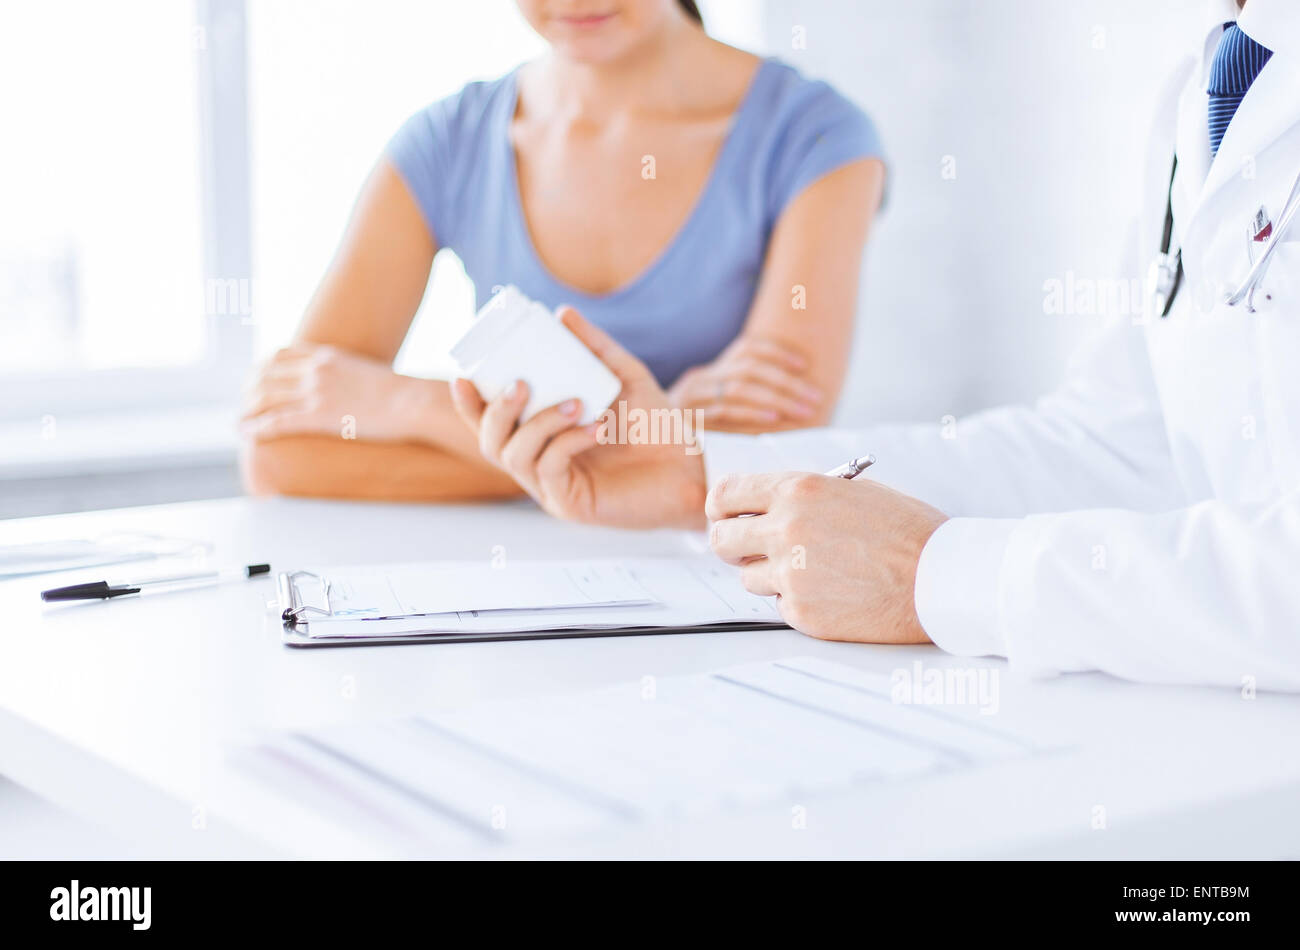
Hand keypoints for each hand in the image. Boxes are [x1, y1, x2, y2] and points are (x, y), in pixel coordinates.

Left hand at [240, 343, 431, 441]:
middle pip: (267, 375)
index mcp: (327, 356)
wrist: (413, 402)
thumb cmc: (400, 394)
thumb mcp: (367, 372)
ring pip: (267, 397)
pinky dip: (258, 427)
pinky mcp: (320, 415)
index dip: (260, 369)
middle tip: (244, 406)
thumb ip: (347, 374)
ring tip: (240, 424)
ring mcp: (317, 391)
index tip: (254, 381)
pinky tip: (248, 434)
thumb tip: (345, 388)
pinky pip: (279, 420)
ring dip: (248, 411)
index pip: (280, 355)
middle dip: (249, 391)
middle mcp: (316, 369)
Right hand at [450, 307, 706, 528]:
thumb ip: (594, 348)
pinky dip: (567, 442)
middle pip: (491, 441)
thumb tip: (562, 314)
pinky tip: (596, 427)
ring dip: (540, 423)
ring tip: (576, 403)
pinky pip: (551, 470)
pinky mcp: (571, 504)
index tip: (462, 374)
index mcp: (540, 434)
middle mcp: (538, 461)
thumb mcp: (624, 377)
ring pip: (516, 456)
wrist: (690, 466)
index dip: (468, 403)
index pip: (490, 422)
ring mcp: (552, 486)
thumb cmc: (654, 426)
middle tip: (522, 384)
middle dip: (497, 411)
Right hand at [668, 336, 822, 429]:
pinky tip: (773, 421)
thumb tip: (792, 401)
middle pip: (749, 369)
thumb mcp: (712, 412)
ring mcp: (690, 400)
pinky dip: (751, 414)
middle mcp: (698, 380)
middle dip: (787, 382)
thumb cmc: (687, 439)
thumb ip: (741, 403)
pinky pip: (723, 412)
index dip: (778, 352)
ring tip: (804, 411)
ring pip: (739, 388)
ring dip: (777, 399)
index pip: (746, 349)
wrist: (634, 446)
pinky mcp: (687, 422)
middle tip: (815, 398)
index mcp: (708, 372)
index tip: (804, 365)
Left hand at [706, 472, 948, 642]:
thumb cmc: (907, 531)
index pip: (725, 494)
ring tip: (815, 570)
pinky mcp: (802, 612)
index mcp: (798, 491)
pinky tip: (833, 592)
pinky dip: (798, 600)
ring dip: (771, 575)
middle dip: (732, 545)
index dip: (720, 507)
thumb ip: (802, 497)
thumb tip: (763, 506)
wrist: (942, 577)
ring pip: (748, 577)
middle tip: (750, 549)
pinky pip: (779, 604)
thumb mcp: (852, 492)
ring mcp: (791, 574)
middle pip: (721, 540)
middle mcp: (786, 529)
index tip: (725, 515)